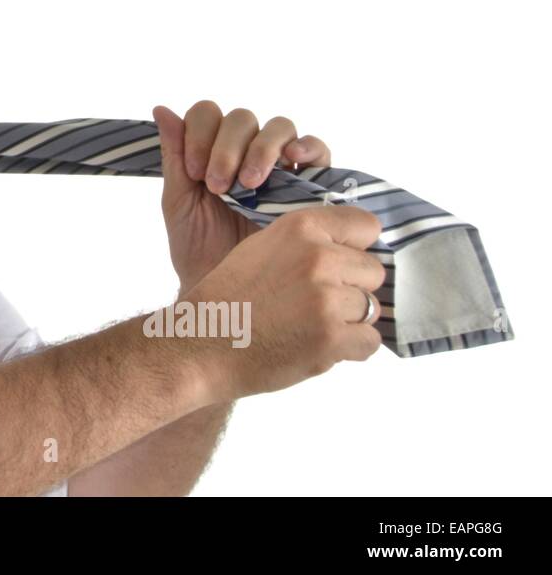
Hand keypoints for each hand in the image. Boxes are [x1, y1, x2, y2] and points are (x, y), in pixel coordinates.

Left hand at [152, 100, 331, 294]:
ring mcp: (280, 166)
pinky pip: (318, 152)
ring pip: (279, 128)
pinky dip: (308, 146)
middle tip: (219, 185)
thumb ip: (174, 156)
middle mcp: (246, 152)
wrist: (228, 295)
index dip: (199, 134)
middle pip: (242, 118)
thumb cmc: (200, 249)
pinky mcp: (310, 184)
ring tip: (249, 184)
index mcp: (211, 151)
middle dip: (227, 146)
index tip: (193, 172)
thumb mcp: (179, 202)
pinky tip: (294, 159)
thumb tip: (161, 109)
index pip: (208, 114)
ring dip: (262, 148)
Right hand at [179, 205, 385, 404]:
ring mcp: (326, 298)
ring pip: (372, 308)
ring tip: (310, 327)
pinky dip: (349, 349)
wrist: (201, 344)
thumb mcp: (261, 248)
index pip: (366, 225)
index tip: (343, 263)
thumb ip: (305, 243)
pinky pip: (369, 341)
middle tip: (315, 304)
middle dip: (352, 289)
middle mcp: (317, 257)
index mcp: (300, 228)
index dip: (357, 247)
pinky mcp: (332, 337)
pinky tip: (315, 346)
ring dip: (349, 321)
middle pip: (373, 270)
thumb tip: (353, 251)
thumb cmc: (229, 300)